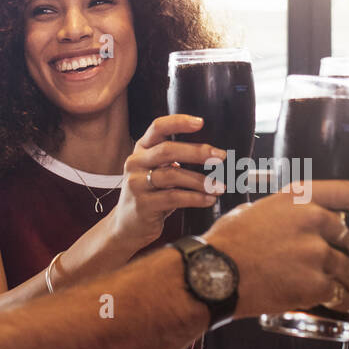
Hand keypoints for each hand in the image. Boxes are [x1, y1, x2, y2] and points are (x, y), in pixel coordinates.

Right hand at [109, 114, 226, 249]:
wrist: (128, 226)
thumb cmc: (151, 195)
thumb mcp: (157, 172)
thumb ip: (175, 160)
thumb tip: (212, 153)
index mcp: (141, 149)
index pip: (157, 128)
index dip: (178, 122)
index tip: (201, 123)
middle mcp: (135, 163)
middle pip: (167, 151)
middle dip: (197, 152)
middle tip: (220, 156)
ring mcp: (136, 184)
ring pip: (172, 175)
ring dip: (200, 181)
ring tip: (219, 187)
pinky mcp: (143, 204)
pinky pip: (174, 198)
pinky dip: (195, 198)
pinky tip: (209, 200)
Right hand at [204, 180, 348, 319]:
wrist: (215, 275)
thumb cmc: (228, 242)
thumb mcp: (257, 209)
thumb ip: (283, 210)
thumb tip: (292, 214)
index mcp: (299, 197)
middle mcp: (313, 220)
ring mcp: (316, 253)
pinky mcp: (314, 284)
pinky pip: (340, 294)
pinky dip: (345, 301)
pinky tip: (345, 304)